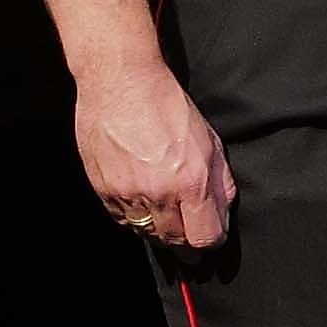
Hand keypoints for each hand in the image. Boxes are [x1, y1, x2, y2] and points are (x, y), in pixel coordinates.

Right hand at [76, 53, 234, 250]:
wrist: (120, 83)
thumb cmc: (167, 105)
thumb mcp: (209, 140)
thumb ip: (220, 182)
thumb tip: (223, 213)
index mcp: (191, 182)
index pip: (205, 237)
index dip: (212, 242)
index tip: (212, 239)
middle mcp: (159, 194)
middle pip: (174, 240)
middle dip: (185, 243)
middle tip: (190, 240)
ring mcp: (127, 194)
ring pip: (147, 232)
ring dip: (159, 231)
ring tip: (167, 219)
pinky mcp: (103, 189)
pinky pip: (122, 219)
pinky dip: (134, 217)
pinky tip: (142, 203)